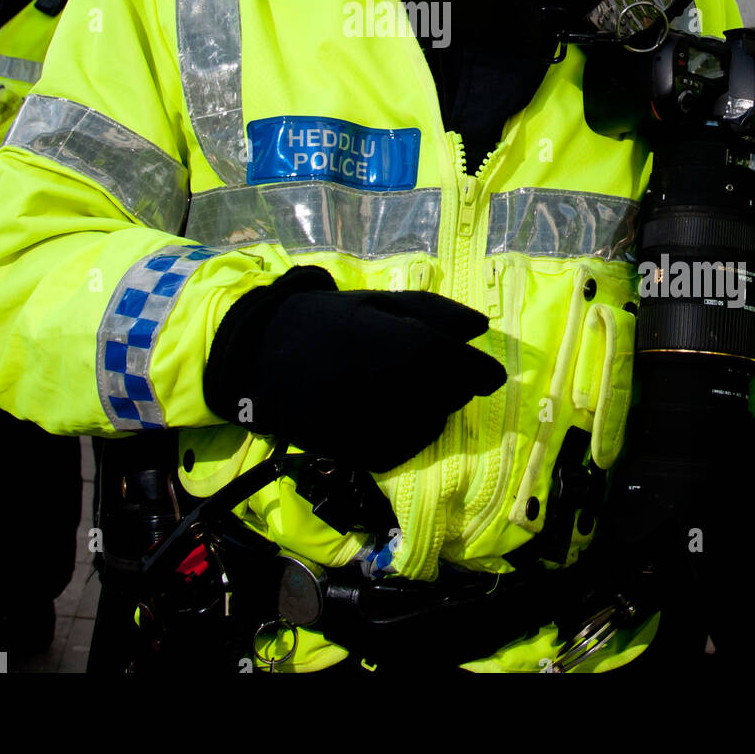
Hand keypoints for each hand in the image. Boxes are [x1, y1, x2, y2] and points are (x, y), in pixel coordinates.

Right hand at [204, 266, 505, 471]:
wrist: (263, 354)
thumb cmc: (329, 320)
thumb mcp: (380, 303)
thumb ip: (433, 313)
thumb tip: (481, 328)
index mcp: (384, 341)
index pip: (451, 362)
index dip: (478, 370)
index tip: (491, 374)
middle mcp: (374, 386)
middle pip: (442, 395)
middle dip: (456, 385)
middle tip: (447, 373)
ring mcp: (359, 422)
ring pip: (425, 425)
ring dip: (436, 409)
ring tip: (416, 389)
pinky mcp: (347, 450)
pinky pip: (399, 450)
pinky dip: (412, 436)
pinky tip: (400, 415)